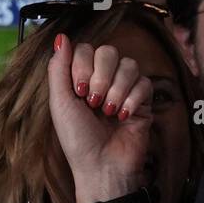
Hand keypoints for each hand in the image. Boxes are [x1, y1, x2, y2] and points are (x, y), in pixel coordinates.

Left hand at [47, 33, 152, 202]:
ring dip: (117, 90)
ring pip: (129, 65)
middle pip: (109, 52)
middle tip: (93, 102)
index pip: (86, 49)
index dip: (82, 66)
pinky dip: (133, 100)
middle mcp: (103, 80)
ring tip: (109, 112)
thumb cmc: (78, 140)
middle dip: (101, 77)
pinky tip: (124, 116)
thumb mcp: (60, 103)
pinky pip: (144, 83)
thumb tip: (60, 36)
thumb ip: (58, 68)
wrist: (103, 166)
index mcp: (80, 79)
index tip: (78, 92)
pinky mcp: (144, 101)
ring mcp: (125, 90)